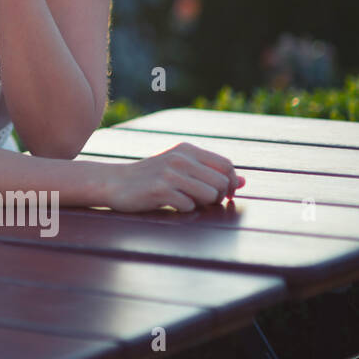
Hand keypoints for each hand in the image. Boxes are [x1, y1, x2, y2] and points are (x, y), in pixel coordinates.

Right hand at [104, 141, 244, 212]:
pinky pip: (188, 206)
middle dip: (218, 196)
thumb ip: (210, 173)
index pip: (227, 165)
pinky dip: (183, 209)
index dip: (232, 183)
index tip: (225, 195)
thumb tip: (244, 182)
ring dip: (202, 204)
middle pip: (222, 182)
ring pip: (209, 195)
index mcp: (187, 149)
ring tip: (186, 201)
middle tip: (202, 201)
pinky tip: (169, 203)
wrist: (114, 182)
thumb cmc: (152, 178)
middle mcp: (180, 158)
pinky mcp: (160, 190)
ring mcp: (170, 174)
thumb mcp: (180, 168)